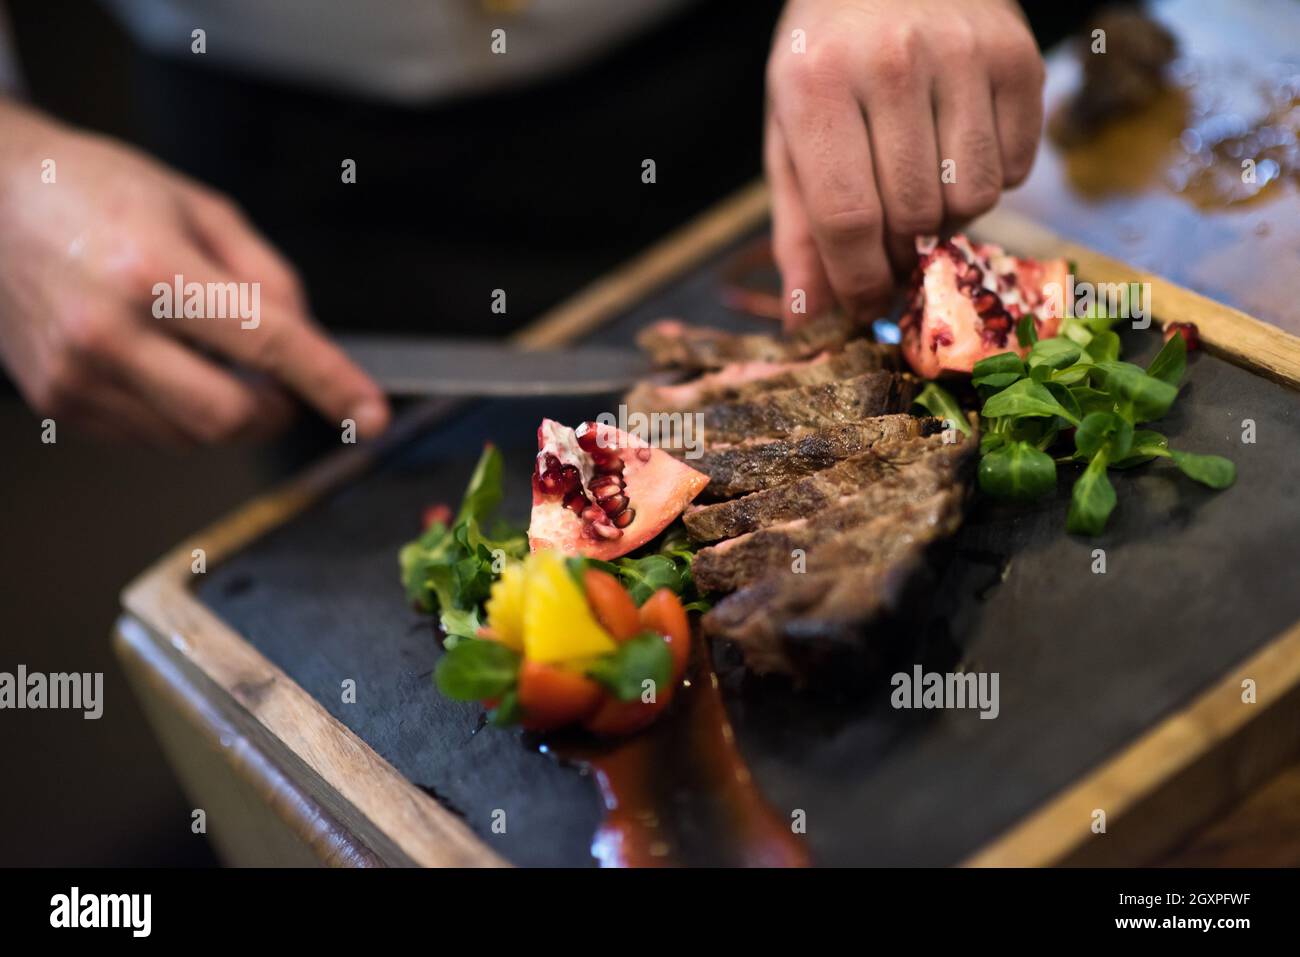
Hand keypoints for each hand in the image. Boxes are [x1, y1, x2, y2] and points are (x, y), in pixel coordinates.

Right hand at [0, 101, 388, 443]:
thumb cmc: (99, 192)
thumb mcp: (203, 209)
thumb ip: (270, 279)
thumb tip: (309, 342)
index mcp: (152, 270)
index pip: (268, 343)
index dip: (329, 382)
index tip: (369, 413)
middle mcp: (107, 330)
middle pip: (229, 417)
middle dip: (272, 409)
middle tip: (276, 380)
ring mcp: (77, 374)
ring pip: (191, 437)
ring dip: (223, 410)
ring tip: (197, 348)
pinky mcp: (59, 402)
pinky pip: (150, 436)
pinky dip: (177, 413)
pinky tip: (159, 361)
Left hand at [765, 0, 1044, 328]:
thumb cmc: (826, 58)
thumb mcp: (789, 134)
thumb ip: (797, 230)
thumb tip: (806, 320)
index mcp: (817, 82)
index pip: (848, 218)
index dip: (858, 280)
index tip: (862, 303)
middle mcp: (893, 61)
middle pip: (913, 215)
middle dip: (900, 252)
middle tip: (890, 241)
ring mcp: (964, 53)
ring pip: (972, 199)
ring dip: (946, 220)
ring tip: (922, 190)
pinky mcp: (1019, 55)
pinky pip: (1016, 168)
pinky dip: (989, 182)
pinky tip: (957, 152)